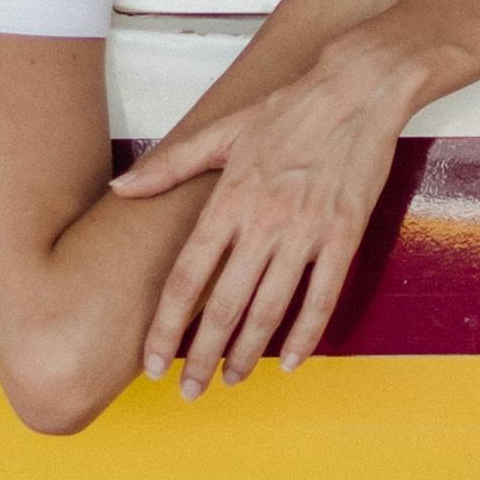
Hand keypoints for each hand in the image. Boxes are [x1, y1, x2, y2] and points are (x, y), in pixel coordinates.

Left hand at [107, 37, 431, 393]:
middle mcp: (263, 222)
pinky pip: (322, 296)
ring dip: (248, 353)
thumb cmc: (289, 109)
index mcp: (228, 200)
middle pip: (223, 305)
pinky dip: (306, 333)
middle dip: (202, 356)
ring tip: (231, 380)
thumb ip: (170, 165)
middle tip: (188, 391)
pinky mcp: (344, 235)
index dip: (166, 326)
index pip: (186, 278)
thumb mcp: (223, 131)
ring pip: (270, 308)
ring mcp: (306, 232)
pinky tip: (291, 360)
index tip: (151, 361)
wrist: (358, 89)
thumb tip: (120, 188)